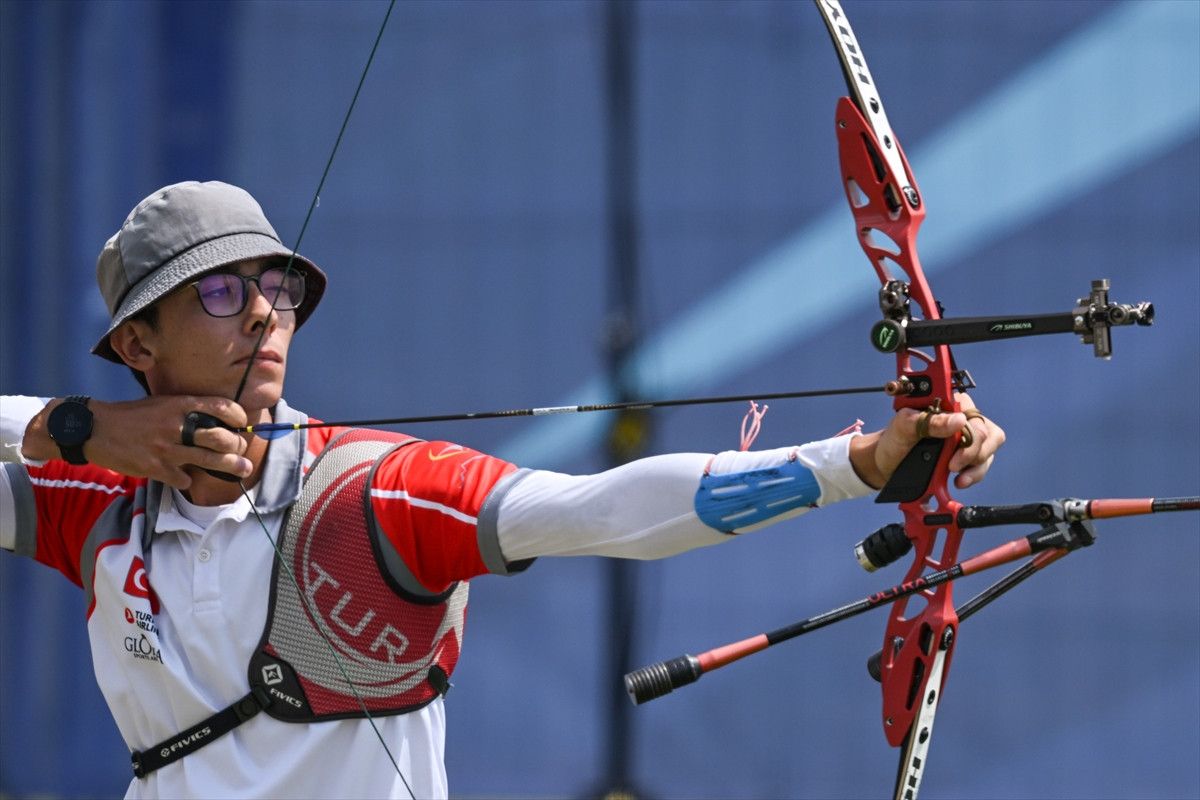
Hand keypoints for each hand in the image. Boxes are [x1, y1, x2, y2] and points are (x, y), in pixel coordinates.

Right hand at [24, 396, 252, 489]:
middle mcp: (176, 425)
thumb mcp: (161, 402)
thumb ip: (186, 410)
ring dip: (231, 466)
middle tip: (242, 451)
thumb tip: (216, 420)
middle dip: (238, 446)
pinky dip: (189, 479)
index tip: (243, 423)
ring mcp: (166, 448)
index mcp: (178, 405)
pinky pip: (184, 478)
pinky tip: (187, 476)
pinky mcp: (155, 468)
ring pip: (209, 460)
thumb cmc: (133, 416)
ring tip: (244, 469)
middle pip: (221, 438)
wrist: (95, 429)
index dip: (238, 416)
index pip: (220, 407)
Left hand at [849, 393, 1004, 489]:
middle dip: (973, 454)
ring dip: (976, 468)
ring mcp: (965, 438)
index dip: (972, 434)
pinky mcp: (965, 456)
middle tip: (952, 466)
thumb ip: (929, 421)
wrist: (886, 463)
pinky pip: (981, 465)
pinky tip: (958, 481)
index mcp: (948, 403)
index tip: (955, 450)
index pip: (974, 415)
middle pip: (987, 434)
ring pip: (988, 451)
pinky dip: (973, 476)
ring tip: (958, 479)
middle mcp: (961, 418)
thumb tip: (959, 421)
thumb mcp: (904, 427)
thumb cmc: (894, 439)